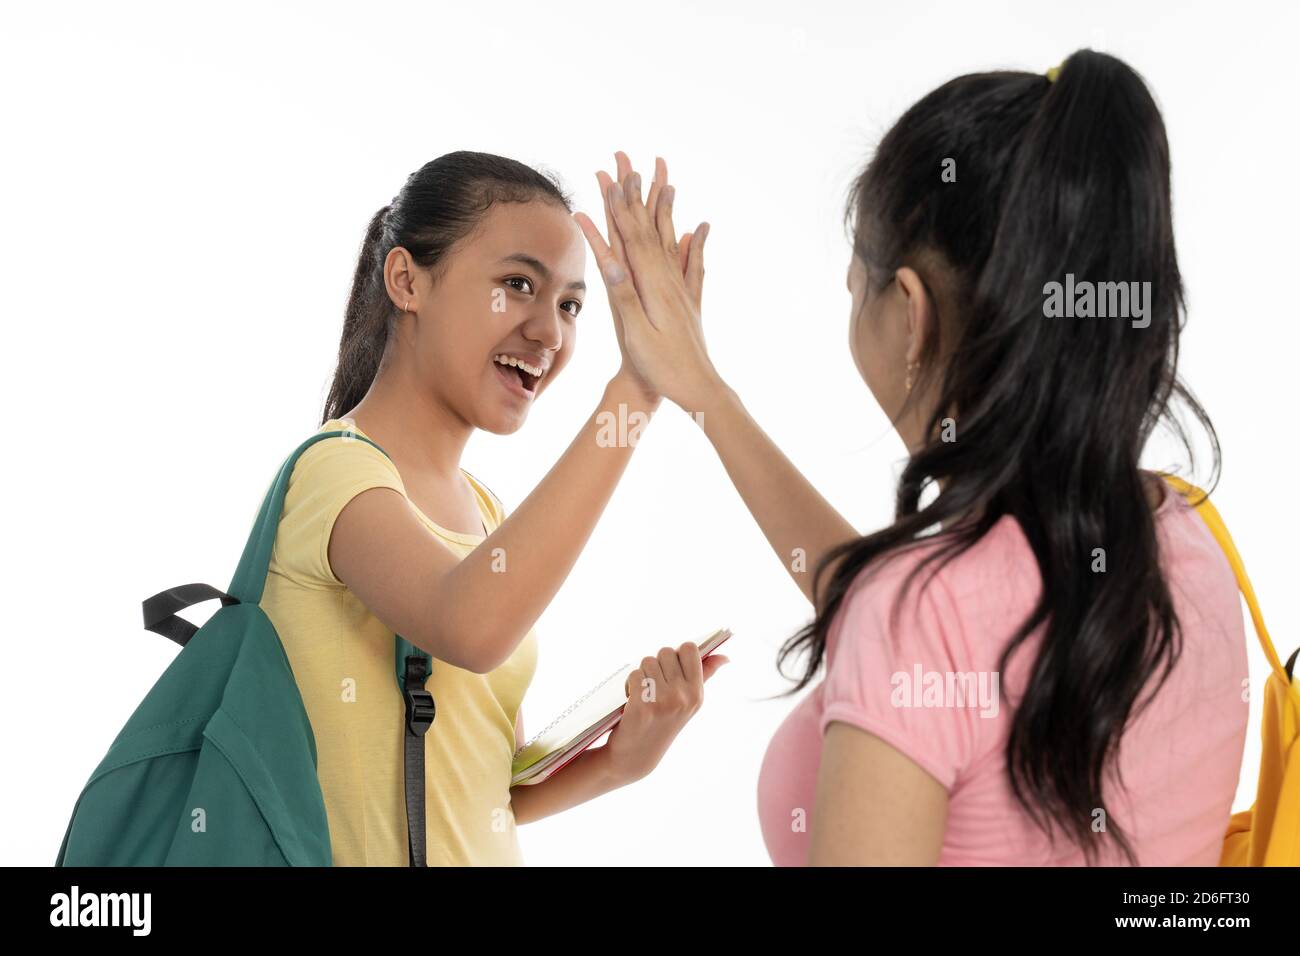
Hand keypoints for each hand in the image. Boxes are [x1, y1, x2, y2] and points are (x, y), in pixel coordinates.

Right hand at [593, 153, 693, 406]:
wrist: (699, 389)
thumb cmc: (663, 367)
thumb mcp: (636, 333)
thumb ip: (624, 295)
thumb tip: (611, 257)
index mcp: (652, 286)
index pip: (633, 236)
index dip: (621, 206)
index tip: (613, 176)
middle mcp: (670, 280)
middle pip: (651, 228)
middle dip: (638, 195)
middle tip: (630, 163)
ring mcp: (682, 289)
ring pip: (672, 239)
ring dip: (664, 210)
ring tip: (665, 181)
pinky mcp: (691, 301)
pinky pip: (693, 264)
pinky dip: (695, 242)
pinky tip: (699, 227)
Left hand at [599, 641, 729, 783]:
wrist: (636, 755)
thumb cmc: (662, 723)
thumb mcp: (688, 703)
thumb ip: (705, 676)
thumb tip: (724, 657)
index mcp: (698, 693)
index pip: (690, 648)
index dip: (677, 653)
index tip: (670, 667)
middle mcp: (684, 696)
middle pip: (666, 652)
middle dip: (656, 664)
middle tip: (654, 685)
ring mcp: (664, 701)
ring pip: (648, 661)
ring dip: (641, 674)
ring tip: (643, 693)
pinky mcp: (643, 706)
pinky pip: (635, 674)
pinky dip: (629, 684)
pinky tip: (632, 699)